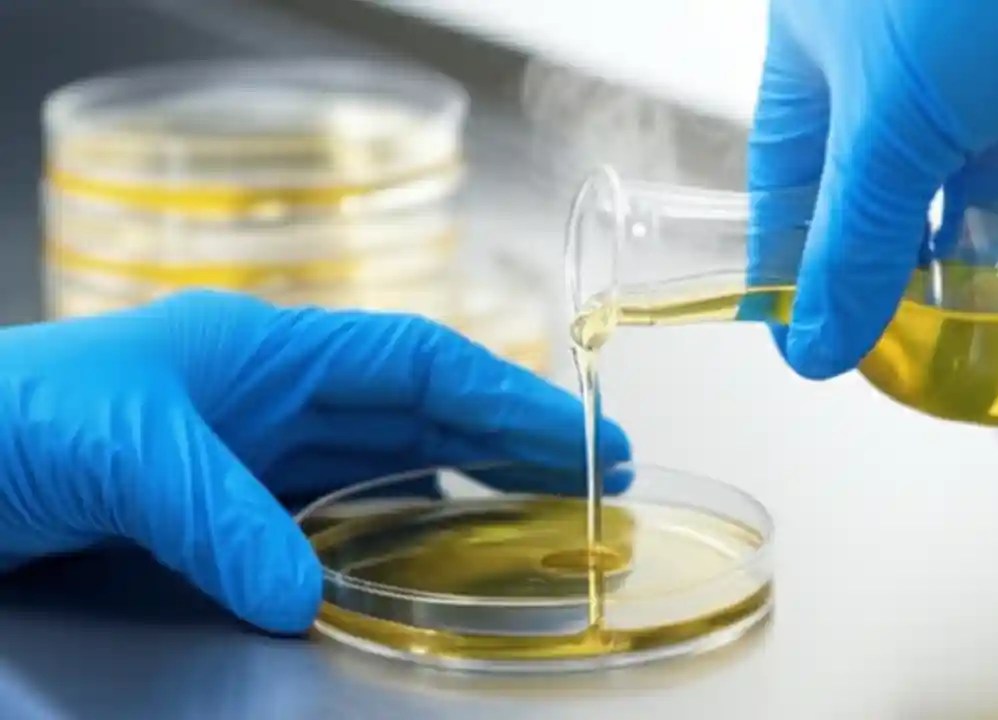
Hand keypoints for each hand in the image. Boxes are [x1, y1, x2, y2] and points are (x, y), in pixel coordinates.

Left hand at [0, 290, 628, 632]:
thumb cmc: (11, 419)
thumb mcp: (123, 453)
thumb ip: (221, 518)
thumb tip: (302, 593)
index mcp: (266, 351)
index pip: (418, 366)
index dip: (509, 397)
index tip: (584, 433)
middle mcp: (273, 395)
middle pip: (423, 411)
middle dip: (514, 437)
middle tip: (598, 472)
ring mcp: (253, 450)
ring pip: (390, 461)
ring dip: (470, 482)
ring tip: (542, 510)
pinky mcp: (227, 504)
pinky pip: (338, 511)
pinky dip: (396, 528)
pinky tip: (430, 549)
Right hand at [748, 0, 997, 378]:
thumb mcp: (889, 131)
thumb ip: (854, 244)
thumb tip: (817, 346)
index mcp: (820, 51)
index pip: (791, 178)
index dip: (793, 261)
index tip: (804, 334)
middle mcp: (897, 41)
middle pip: (888, 172)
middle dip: (900, 255)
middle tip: (909, 335)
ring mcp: (991, 29)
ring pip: (981, 149)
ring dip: (985, 225)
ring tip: (990, 301)